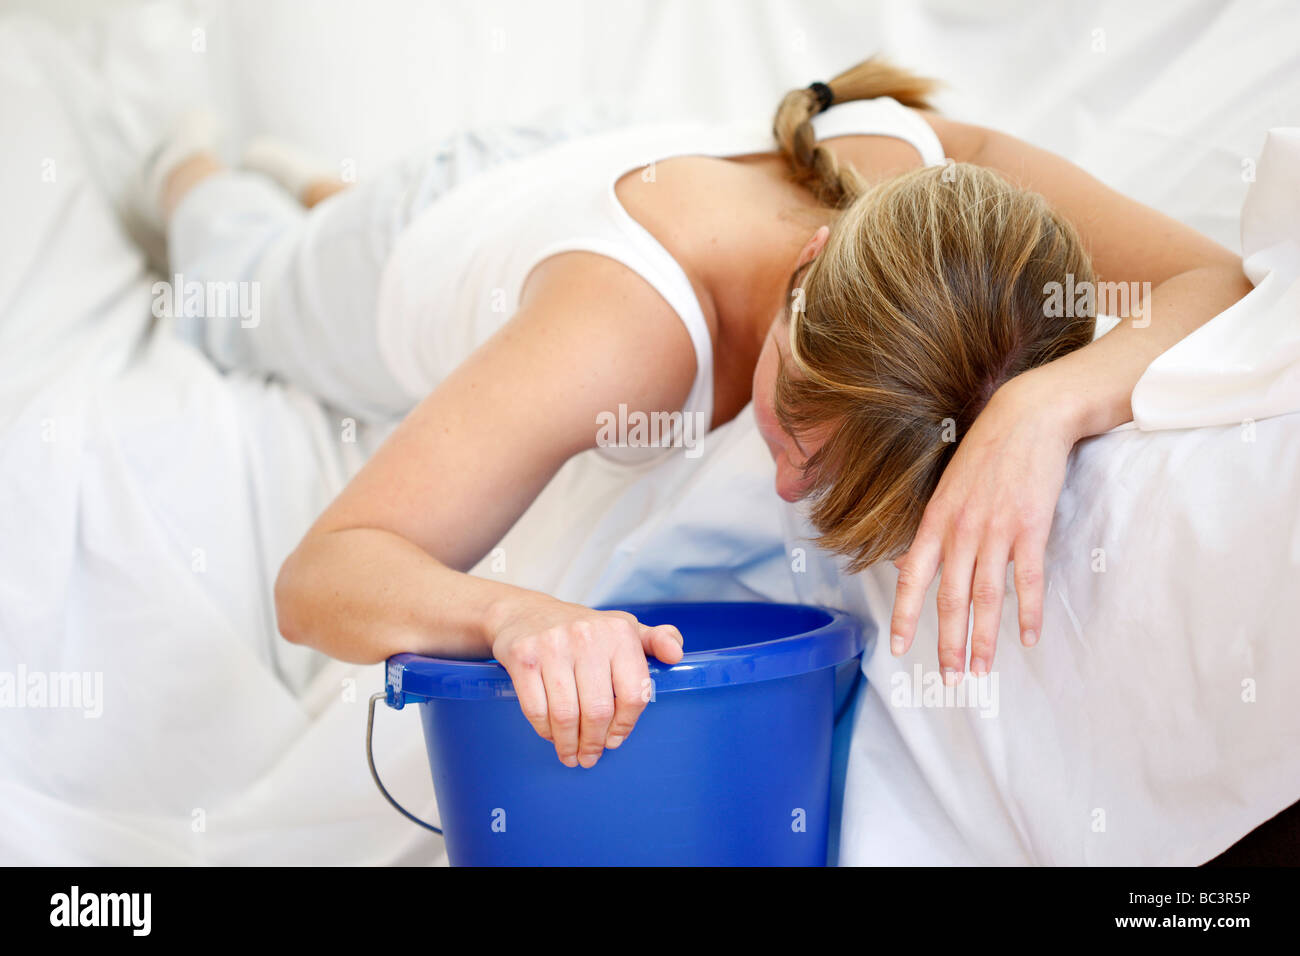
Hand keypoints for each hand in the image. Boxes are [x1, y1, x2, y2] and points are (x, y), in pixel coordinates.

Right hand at [487, 596, 683, 766]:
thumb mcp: (622, 627)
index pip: (633, 693)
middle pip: (598, 711)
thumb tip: (677, 655)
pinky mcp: (523, 658)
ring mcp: (553, 646)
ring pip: (566, 715)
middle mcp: (587, 636)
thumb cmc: (582, 629)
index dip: (625, 725)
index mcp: (619, 632)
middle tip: (590, 757)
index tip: (615, 740)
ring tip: (571, 755)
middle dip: (594, 742)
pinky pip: (536, 709)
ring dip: (568, 744)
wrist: (526, 613)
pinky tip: (551, 735)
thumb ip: (656, 641)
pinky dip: (545, 730)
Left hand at [889, 372, 1081, 681]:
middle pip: (950, 599)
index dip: (903, 616)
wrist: (1027, 417)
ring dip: (982, 640)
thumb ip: (933, 529)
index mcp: (936, 521)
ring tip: (981, 671)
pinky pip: (1027, 581)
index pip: (911, 578)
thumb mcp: (947, 488)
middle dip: (947, 643)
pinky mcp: (1031, 528)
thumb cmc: (986, 453)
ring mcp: (996, 530)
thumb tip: (910, 563)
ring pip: (985, 598)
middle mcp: (960, 530)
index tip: (897, 648)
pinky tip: (1028, 638)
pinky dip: (1028, 613)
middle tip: (949, 678)